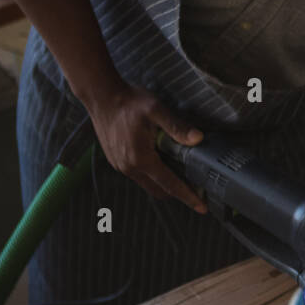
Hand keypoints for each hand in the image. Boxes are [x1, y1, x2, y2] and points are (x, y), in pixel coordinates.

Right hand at [85, 83, 206, 212]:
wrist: (102, 96)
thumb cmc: (130, 102)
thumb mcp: (156, 110)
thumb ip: (177, 127)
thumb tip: (198, 139)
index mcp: (141, 158)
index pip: (170, 184)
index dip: (188, 197)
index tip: (202, 208)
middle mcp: (129, 167)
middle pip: (159, 190)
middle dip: (178, 193)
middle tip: (198, 189)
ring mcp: (120, 166)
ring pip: (148, 184)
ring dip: (165, 184)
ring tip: (183, 175)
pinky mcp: (116, 161)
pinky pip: (138, 176)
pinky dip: (153, 176)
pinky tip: (163, 163)